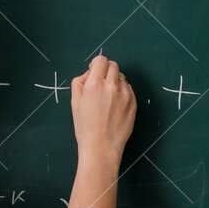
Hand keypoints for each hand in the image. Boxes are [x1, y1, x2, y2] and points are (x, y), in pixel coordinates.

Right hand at [71, 54, 136, 169]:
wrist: (101, 147)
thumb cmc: (85, 126)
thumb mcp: (74, 101)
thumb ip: (80, 82)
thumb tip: (90, 73)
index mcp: (94, 84)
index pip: (101, 60)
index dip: (96, 64)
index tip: (95, 72)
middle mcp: (111, 86)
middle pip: (113, 66)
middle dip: (106, 71)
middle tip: (102, 84)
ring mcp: (125, 94)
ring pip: (122, 78)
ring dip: (115, 82)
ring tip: (109, 98)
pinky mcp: (134, 102)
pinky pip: (129, 89)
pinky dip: (123, 92)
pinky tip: (116, 106)